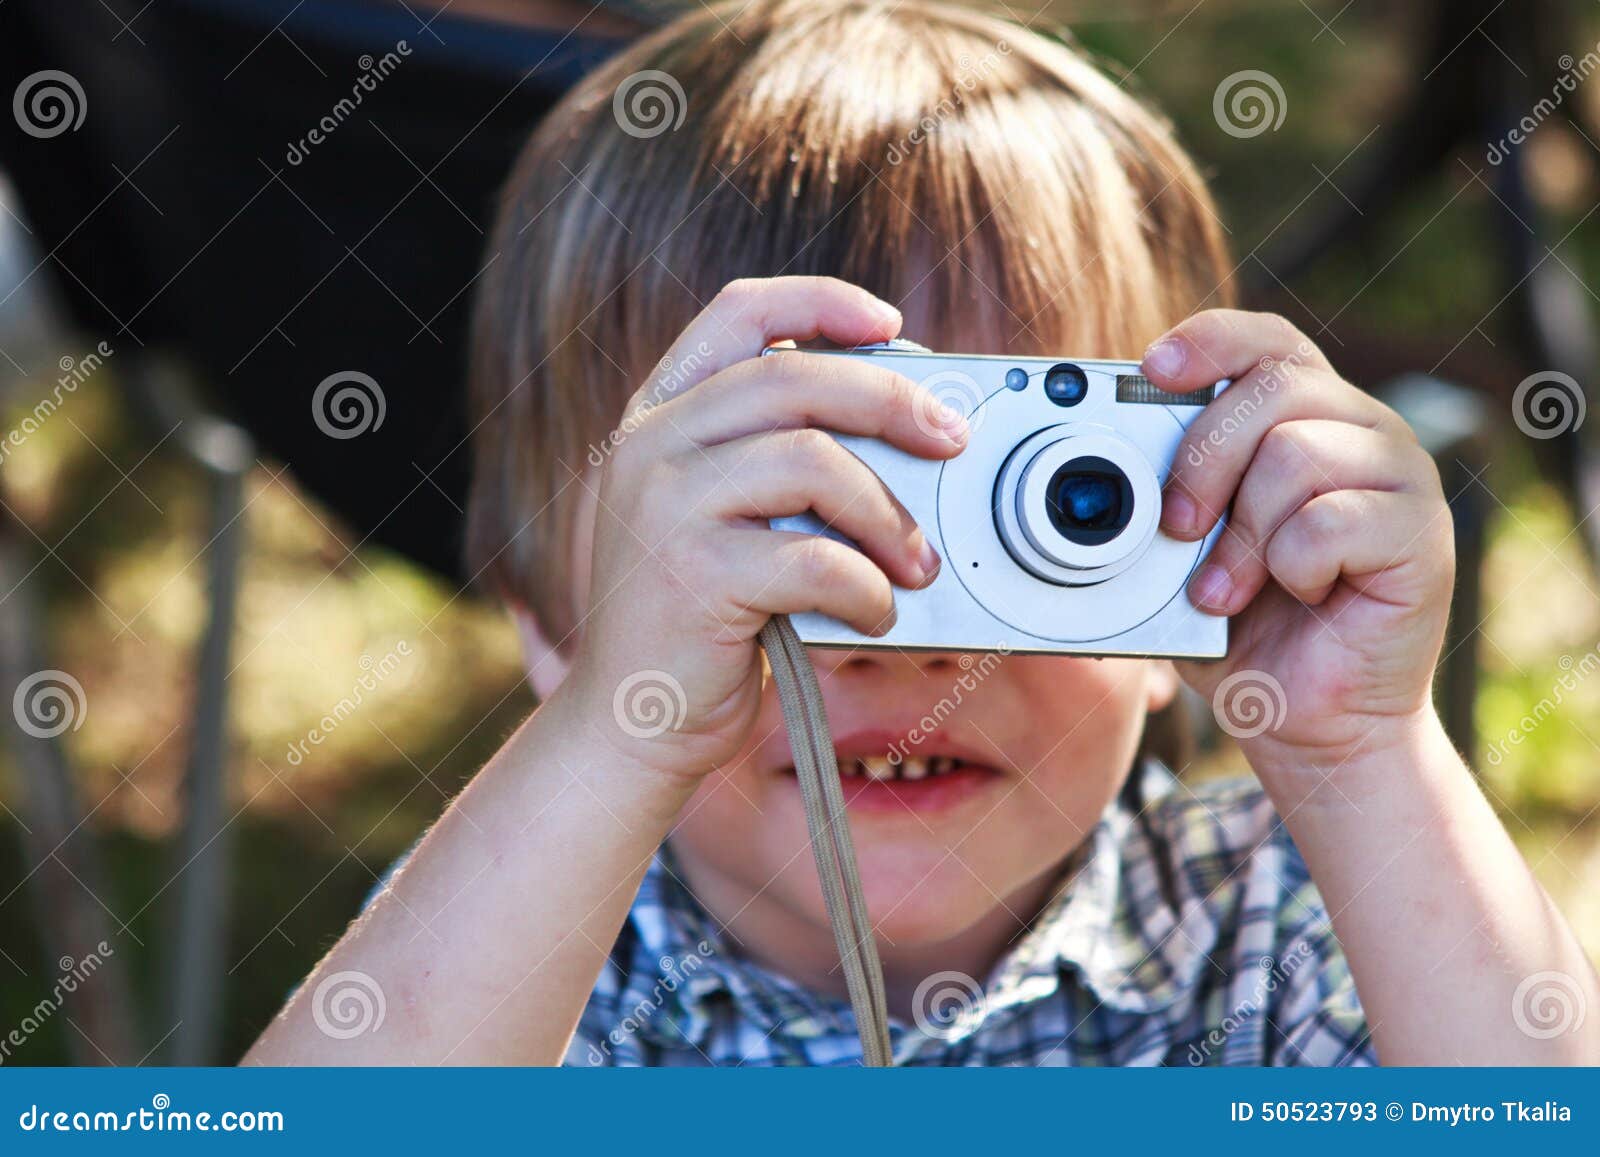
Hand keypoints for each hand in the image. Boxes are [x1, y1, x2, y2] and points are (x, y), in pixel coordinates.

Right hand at [556, 277, 967, 782]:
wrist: (628, 720)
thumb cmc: (697, 620)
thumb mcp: (722, 517)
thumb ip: (778, 462)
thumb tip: (906, 434)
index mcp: (661, 416)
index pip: (740, 314)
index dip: (821, 302)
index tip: (890, 324)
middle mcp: (653, 446)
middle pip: (795, 376)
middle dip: (892, 400)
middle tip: (951, 440)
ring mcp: (665, 506)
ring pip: (812, 460)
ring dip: (889, 514)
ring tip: (919, 563)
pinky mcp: (693, 576)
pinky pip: (815, 558)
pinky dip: (867, 588)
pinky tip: (875, 613)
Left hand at [1142, 310, 1454, 782]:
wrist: (1304, 716)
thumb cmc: (1244, 629)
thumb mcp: (1183, 551)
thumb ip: (1162, 495)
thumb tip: (1107, 460)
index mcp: (1306, 416)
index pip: (1266, 342)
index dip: (1211, 342)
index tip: (1152, 369)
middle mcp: (1361, 430)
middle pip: (1271, 390)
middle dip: (1202, 461)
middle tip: (1176, 528)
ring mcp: (1401, 478)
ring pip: (1296, 454)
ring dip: (1243, 536)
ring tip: (1231, 588)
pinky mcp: (1424, 534)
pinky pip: (1330, 521)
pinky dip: (1292, 568)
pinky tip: (1302, 596)